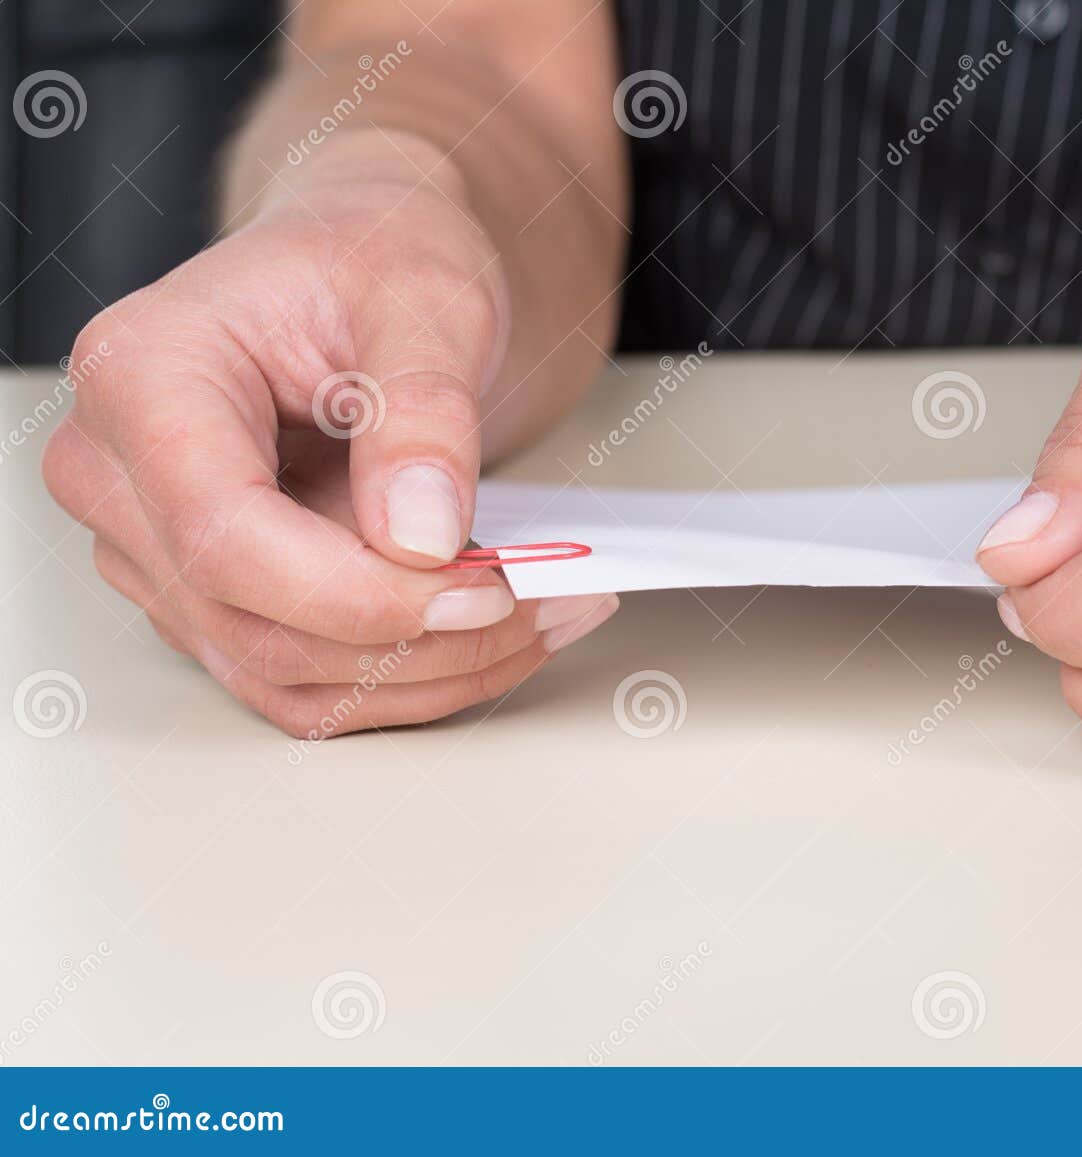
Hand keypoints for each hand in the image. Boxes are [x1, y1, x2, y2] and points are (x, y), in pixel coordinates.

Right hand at [42, 141, 617, 737]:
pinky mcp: (215, 595)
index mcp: (144, 375)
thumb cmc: (380, 250)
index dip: (360, 595)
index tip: (484, 589)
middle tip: (549, 601)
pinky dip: (414, 676)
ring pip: (285, 675)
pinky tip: (500, 631)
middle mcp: (120, 474)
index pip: (225, 537)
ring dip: (430, 672)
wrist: (372, 267)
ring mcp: (158, 547)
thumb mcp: (430, 295)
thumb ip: (423, 407)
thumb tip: (422, 536)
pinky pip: (307, 682)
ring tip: (547, 612)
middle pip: (253, 624)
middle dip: (417, 641)